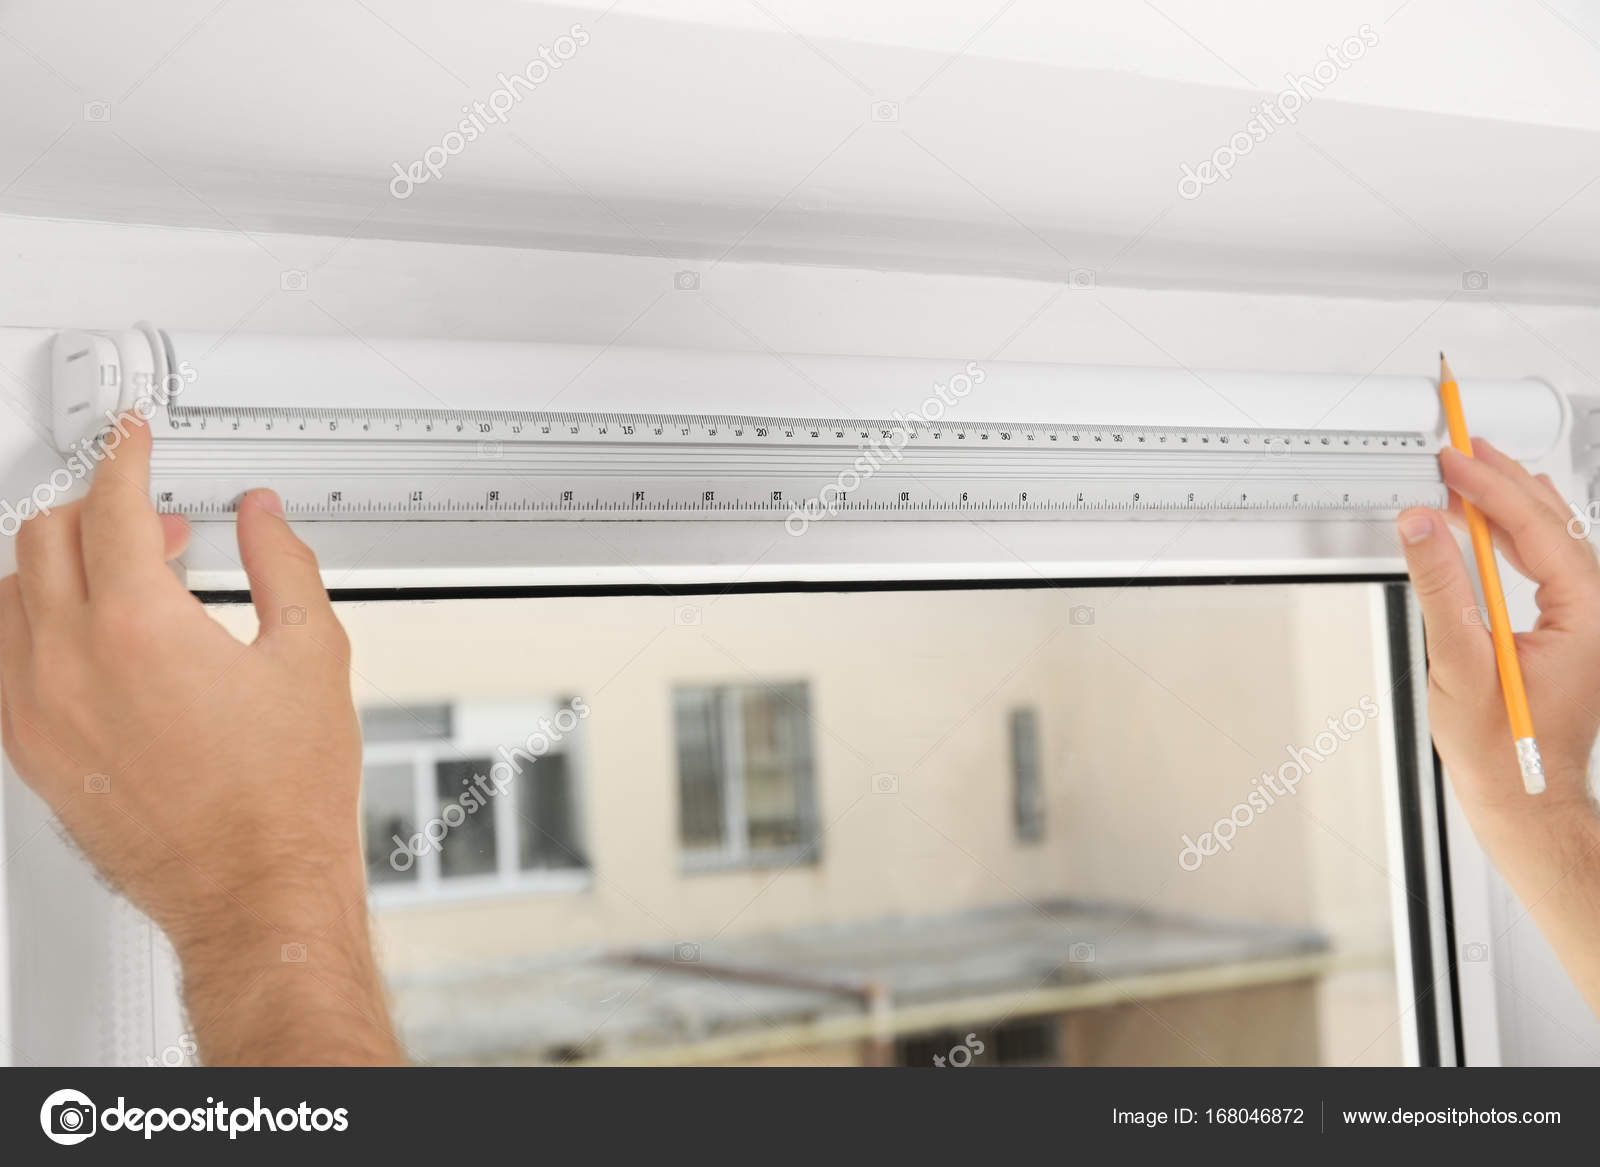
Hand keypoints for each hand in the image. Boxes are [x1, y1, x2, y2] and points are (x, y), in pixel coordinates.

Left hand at [0, 415, 399, 1063]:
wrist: (253, 890)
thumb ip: (284, 566)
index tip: (130, 441)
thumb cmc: (283, 798)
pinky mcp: (29, 754)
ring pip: (8, 597)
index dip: (123, 459)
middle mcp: (68, 663)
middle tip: (150, 519)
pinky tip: (84, 641)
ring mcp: (36, 712)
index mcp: (139, 627)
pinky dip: (33, 627)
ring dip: (55, 566)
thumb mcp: (313, 656)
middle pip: (43, 539)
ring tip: (117, 579)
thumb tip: (263, 519)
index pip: (110, 506)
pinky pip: (2, 661)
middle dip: (95, 510)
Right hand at [1398, 437, 1599, 1014]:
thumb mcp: (1460, 664)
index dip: (1488, 486)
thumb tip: (1422, 526)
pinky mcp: (1571, 630)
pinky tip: (1495, 523)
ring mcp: (1587, 619)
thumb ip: (1440, 587)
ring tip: (1474, 469)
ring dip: (1511, 500)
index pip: (1533, 527)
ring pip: (1554, 538)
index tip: (1451, 459)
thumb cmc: (1503, 749)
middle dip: (1502, 480)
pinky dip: (1517, 533)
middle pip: (1551, 522)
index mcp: (1586, 613)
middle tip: (1459, 446)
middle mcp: (1597, 610)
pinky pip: (1550, 562)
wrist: (1524, 799)